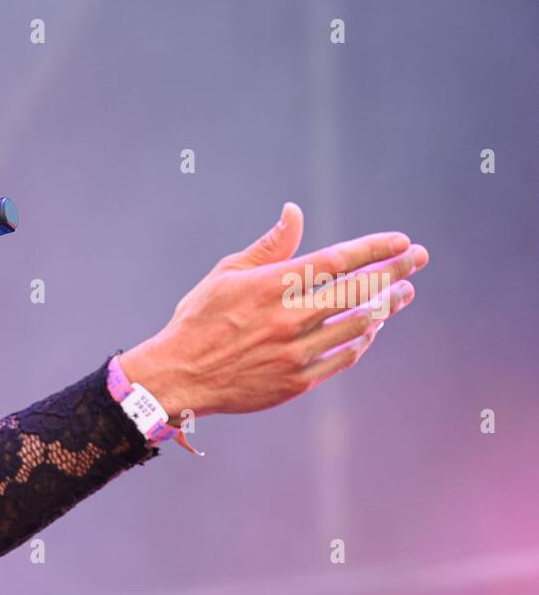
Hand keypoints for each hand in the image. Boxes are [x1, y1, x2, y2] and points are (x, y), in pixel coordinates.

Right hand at [120, 202, 428, 420]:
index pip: (337, 261)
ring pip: (358, 326)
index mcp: (271, 287)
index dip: (374, 249)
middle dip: (395, 272)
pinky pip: (343, 357)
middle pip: (358, 291)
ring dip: (385, 307)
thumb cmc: (200, 320)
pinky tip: (370, 329)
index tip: (401, 242)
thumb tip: (295, 212)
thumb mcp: (227, 275)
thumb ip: (268, 246)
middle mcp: (288, 319)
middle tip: (417, 260)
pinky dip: (362, 340)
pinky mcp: (296, 382)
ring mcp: (295, 353)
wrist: (178, 378)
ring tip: (400, 294)